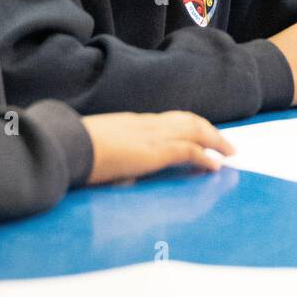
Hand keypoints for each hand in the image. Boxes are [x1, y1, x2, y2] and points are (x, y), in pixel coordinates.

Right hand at [81, 111, 234, 184]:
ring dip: (215, 140)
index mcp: (130, 122)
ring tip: (229, 151)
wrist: (67, 145)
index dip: (186, 125)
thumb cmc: (72, 151)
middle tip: (224, 143)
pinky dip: (205, 157)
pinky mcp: (155, 151)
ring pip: (194, 130)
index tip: (198, 133)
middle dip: (208, 130)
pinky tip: (215, 165)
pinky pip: (189, 151)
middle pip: (186, 120)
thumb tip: (119, 177)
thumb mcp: (94, 150)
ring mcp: (151, 135)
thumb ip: (111, 158)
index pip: (166, 120)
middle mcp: (145, 123)